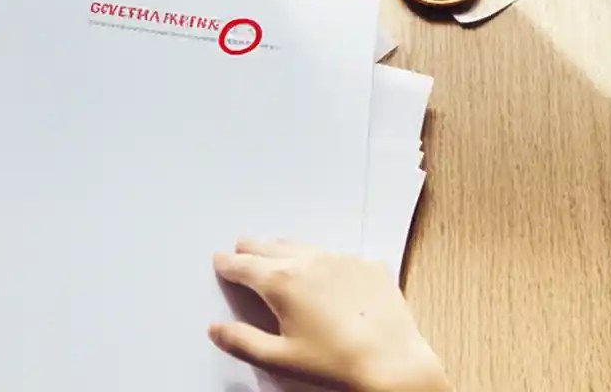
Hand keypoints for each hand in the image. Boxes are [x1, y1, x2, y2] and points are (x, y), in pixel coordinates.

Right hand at [210, 240, 449, 391]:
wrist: (393, 363)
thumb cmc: (337, 364)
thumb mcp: (280, 359)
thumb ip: (243, 342)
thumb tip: (217, 330)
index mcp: (281, 283)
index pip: (243, 265)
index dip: (228, 264)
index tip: (221, 262)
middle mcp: (309, 262)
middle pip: (269, 247)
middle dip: (251, 250)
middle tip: (242, 252)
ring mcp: (341, 260)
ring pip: (302, 246)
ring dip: (285, 250)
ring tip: (278, 257)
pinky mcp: (367, 265)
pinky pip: (337, 256)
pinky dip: (323, 261)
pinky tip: (326, 277)